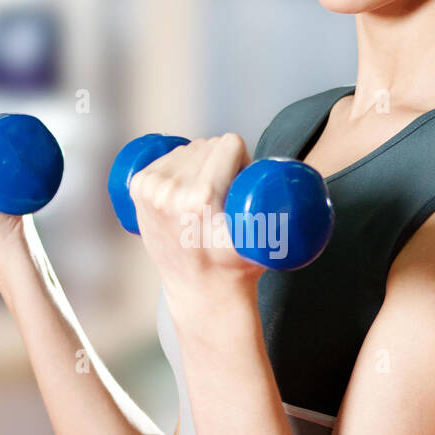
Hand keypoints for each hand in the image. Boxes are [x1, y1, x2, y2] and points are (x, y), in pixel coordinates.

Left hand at [128, 133, 261, 324]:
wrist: (199, 291)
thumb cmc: (240, 265)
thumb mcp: (265, 236)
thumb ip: (279, 209)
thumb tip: (297, 175)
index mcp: (200, 197)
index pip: (228, 143)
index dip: (242, 158)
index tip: (243, 181)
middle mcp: (170, 191)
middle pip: (206, 144)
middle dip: (221, 160)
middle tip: (227, 193)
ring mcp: (150, 190)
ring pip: (186, 149)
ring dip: (200, 162)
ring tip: (206, 193)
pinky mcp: (138, 190)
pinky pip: (164, 157)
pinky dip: (176, 163)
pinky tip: (183, 182)